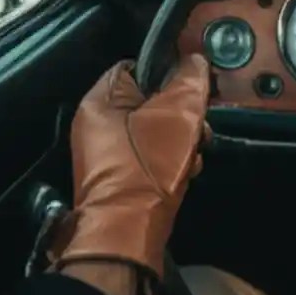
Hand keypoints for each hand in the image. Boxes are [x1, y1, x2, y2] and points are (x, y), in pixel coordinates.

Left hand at [52, 55, 210, 282]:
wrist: (128, 233)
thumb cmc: (148, 167)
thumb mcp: (177, 114)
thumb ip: (190, 81)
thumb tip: (195, 61)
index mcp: (100, 101)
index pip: (136, 67)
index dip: (169, 73)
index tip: (194, 88)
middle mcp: (96, 126)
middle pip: (149, 101)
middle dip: (182, 114)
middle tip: (199, 127)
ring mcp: (106, 156)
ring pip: (155, 132)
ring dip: (182, 141)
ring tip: (195, 154)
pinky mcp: (119, 180)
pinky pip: (150, 159)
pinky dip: (171, 163)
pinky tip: (185, 173)